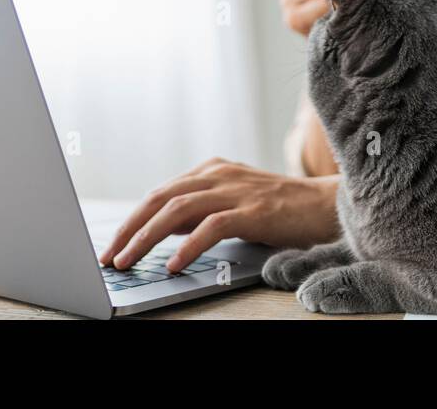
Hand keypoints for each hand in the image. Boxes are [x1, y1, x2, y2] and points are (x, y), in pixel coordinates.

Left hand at [97, 158, 340, 271]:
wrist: (327, 205)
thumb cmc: (282, 208)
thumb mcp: (235, 202)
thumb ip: (202, 210)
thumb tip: (163, 230)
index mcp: (212, 170)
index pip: (160, 193)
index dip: (132, 220)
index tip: (112, 245)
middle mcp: (219, 174)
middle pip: (161, 198)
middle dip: (129, 229)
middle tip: (109, 257)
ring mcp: (236, 190)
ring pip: (178, 210)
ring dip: (147, 238)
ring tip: (129, 262)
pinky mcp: (253, 210)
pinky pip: (211, 227)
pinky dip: (188, 246)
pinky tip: (173, 265)